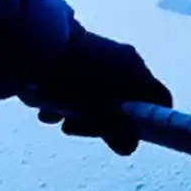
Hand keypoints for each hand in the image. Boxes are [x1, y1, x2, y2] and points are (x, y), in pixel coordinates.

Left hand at [22, 24, 172, 155]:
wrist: (32, 43)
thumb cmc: (72, 82)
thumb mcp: (97, 113)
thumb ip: (117, 133)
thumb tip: (128, 148)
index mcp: (135, 71)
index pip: (159, 101)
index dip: (149, 124)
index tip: (128, 137)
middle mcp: (122, 61)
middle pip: (124, 103)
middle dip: (99, 121)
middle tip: (74, 128)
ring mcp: (99, 56)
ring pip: (97, 95)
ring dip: (76, 112)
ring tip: (53, 116)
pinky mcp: (76, 53)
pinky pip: (79, 83)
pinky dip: (65, 98)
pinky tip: (45, 106)